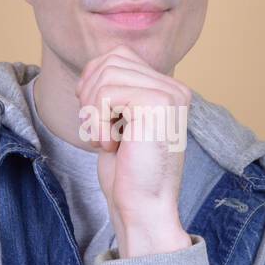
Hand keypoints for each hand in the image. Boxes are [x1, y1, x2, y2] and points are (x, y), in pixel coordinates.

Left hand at [75, 45, 193, 257]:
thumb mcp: (117, 121)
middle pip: (110, 59)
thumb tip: (94, 62)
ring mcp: (170, 94)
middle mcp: (175, 88)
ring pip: (106, 75)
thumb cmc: (127, 172)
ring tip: (106, 140)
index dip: (93, 81)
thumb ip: (114, 89)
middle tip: (98, 131)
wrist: (142, 208)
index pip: (117, 55)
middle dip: (90, 94)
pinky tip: (111, 146)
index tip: (94, 117)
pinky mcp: (159, 103)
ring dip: (93, 112)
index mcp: (168, 89)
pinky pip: (108, 93)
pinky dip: (98, 123)